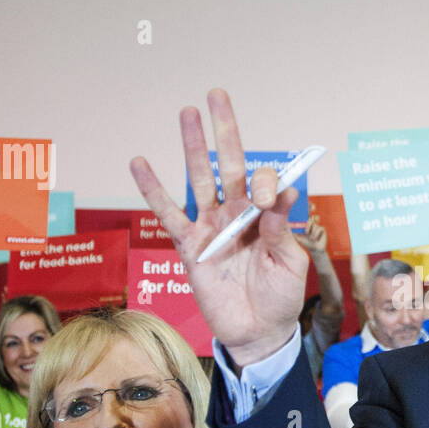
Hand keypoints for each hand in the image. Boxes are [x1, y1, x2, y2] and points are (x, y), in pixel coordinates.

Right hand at [129, 90, 307, 365]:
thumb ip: (280, 230)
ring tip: (186, 112)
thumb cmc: (280, 297)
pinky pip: (168, 214)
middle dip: (223, 132)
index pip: (263, 183)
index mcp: (265, 216)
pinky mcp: (190, 247)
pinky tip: (139, 163)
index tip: (271, 199)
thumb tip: (285, 194)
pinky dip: (153, 189)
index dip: (267, 182)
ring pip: (198, 179)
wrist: (258, 332)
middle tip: (216, 95)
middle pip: (228, 165)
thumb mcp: (289, 264)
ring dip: (192, 147)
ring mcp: (211, 227)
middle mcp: (237, 215)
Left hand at [296, 214, 327, 254]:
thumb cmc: (306, 243)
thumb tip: (288, 226)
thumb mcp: (298, 238)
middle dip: (308, 225)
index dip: (305, 211)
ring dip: (312, 233)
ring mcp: (317, 226)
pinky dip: (316, 234)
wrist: (315, 249)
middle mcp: (311, 224)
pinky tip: (316, 239)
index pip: (305, 216)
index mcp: (306, 225)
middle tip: (306, 232)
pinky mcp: (322, 229)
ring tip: (311, 239)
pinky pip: (319, 228)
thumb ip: (293, 232)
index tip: (303, 210)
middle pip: (310, 219)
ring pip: (314, 225)